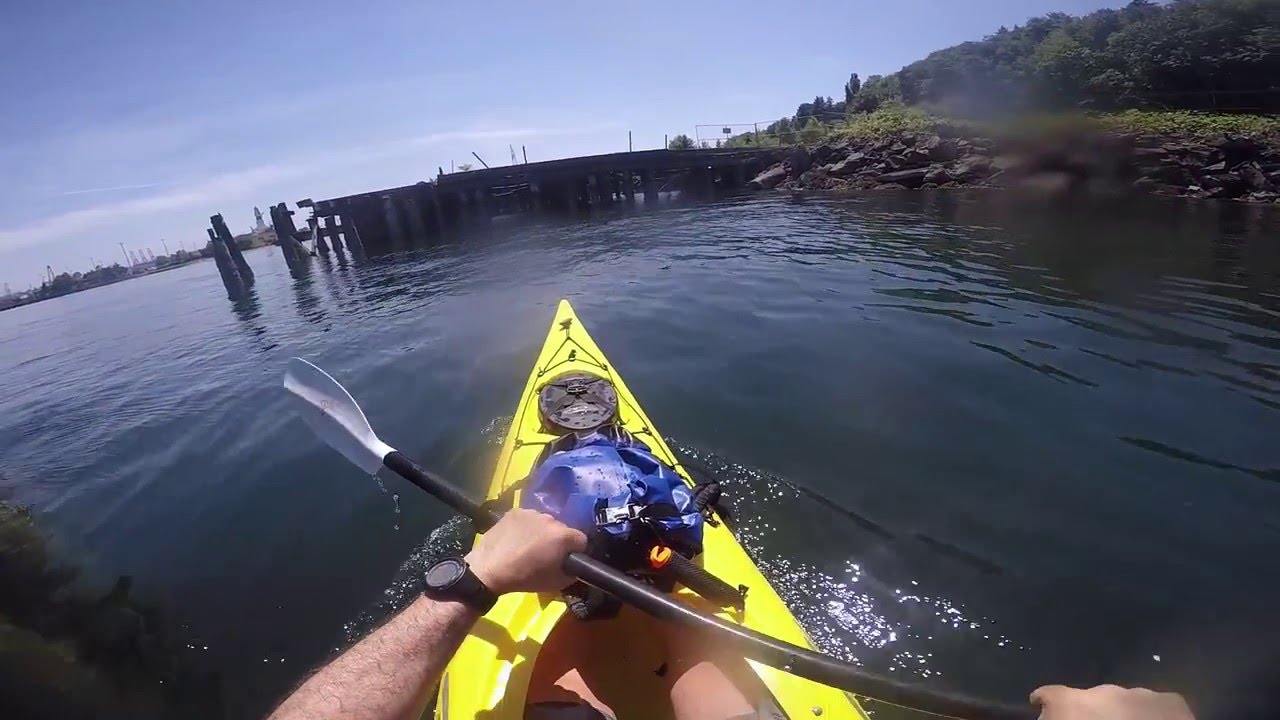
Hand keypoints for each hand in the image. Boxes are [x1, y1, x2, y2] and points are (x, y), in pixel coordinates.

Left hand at [465, 509, 586, 594]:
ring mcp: (532, 512)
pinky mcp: (515, 511)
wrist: (489, 569)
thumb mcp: (556, 583)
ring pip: (545, 523)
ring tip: (529, 546)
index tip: (565, 560)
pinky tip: (517, 538)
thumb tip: (574, 565)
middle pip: (562, 529)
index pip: (581, 540)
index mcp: (563, 535)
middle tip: (545, 555)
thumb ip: (572, 571)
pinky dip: (526, 527)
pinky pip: (529, 518)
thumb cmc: (525, 578)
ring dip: (542, 532)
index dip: (575, 552)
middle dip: (558, 541)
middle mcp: (551, 519)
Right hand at [1032, 685, 1193, 719]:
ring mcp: (1139, 694)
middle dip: (1091, 712)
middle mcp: (1103, 692)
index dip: (1043, 699)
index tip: (1039, 704)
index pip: (1049, 695)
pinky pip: (1157, 704)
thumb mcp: (1070, 719)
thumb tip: (1051, 715)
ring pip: (1124, 700)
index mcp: (1072, 705)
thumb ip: (1060, 716)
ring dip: (1122, 713)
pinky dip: (1152, 714)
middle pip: (1090, 698)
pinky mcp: (1171, 702)